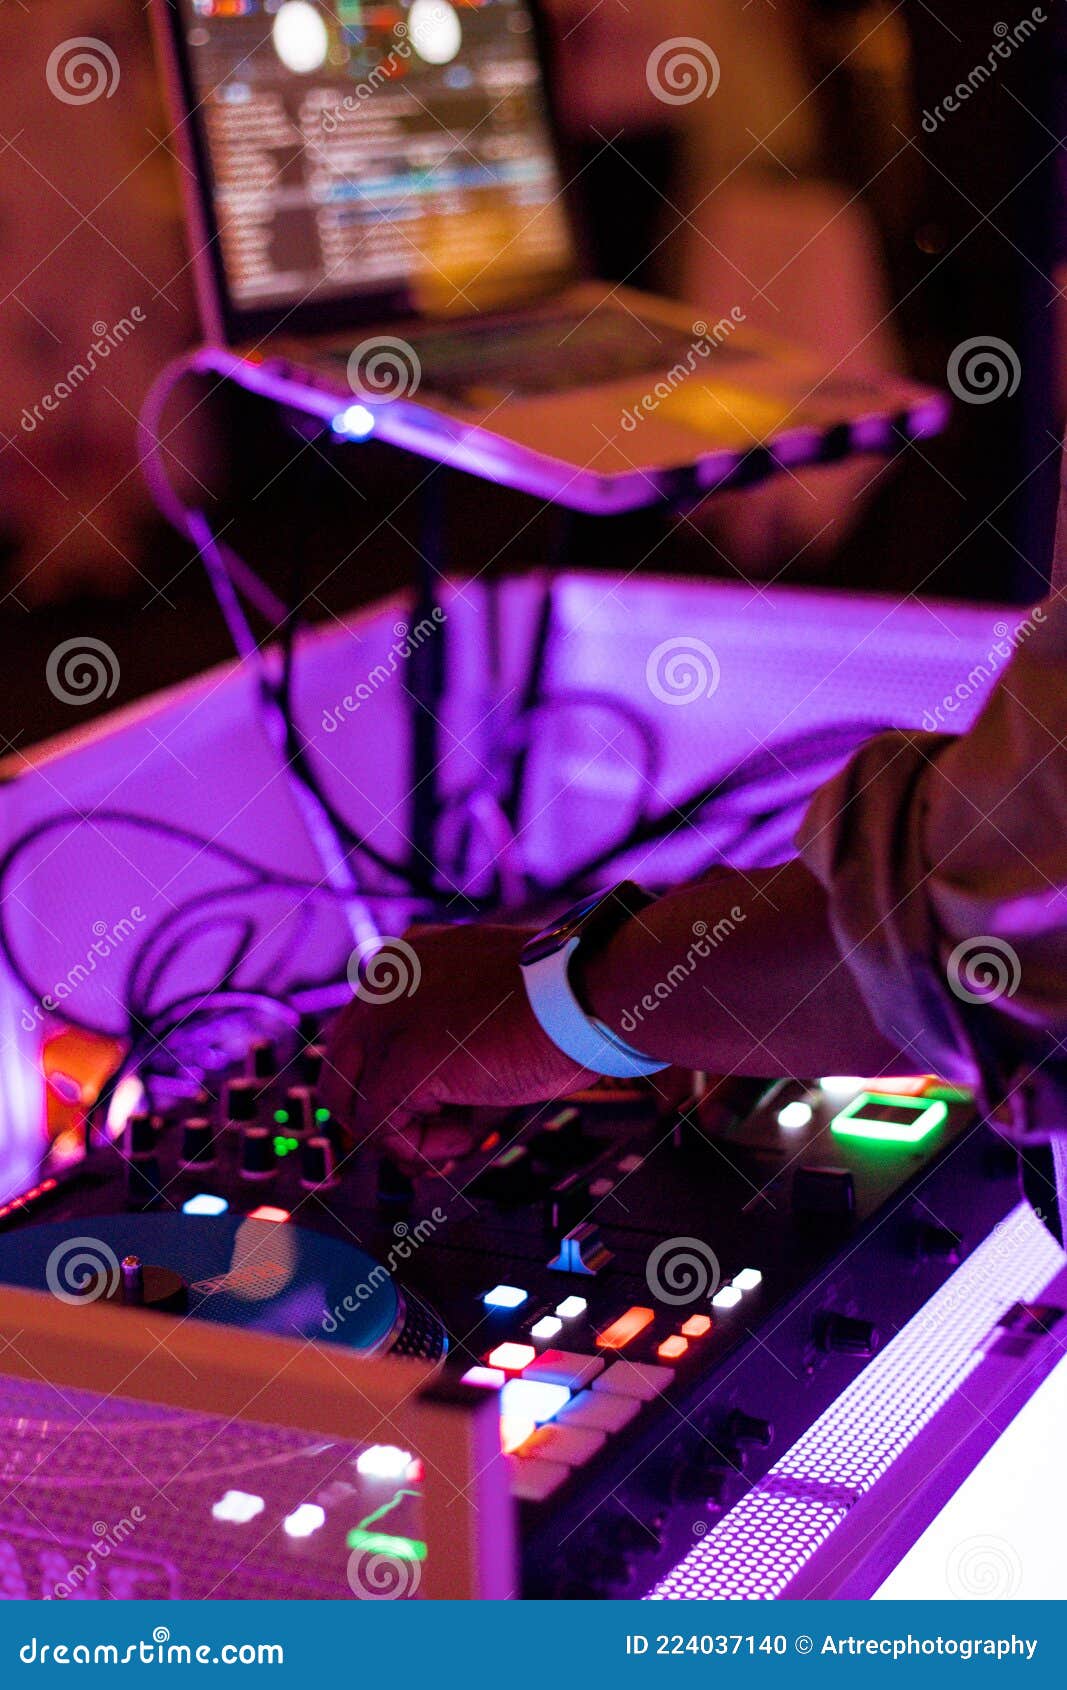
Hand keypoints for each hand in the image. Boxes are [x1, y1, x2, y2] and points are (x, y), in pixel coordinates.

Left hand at [318, 924, 594, 1173]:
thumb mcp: (486, 1007)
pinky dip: (422, 1149)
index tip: (427, 1116)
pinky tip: (468, 1137)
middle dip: (380, 1117)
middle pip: (340, 1070)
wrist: (590, 992)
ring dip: (408, 1134)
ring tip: (464, 1135)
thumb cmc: (562, 1000)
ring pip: (354, 1104)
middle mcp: (382, 981)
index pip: (359, 1033)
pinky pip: (382, 1128)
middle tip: (425, 1147)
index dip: (385, 1086)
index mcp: (403, 959)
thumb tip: (429, 1113)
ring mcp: (386, 1021)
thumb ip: (445, 1044)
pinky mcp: (402, 1062)